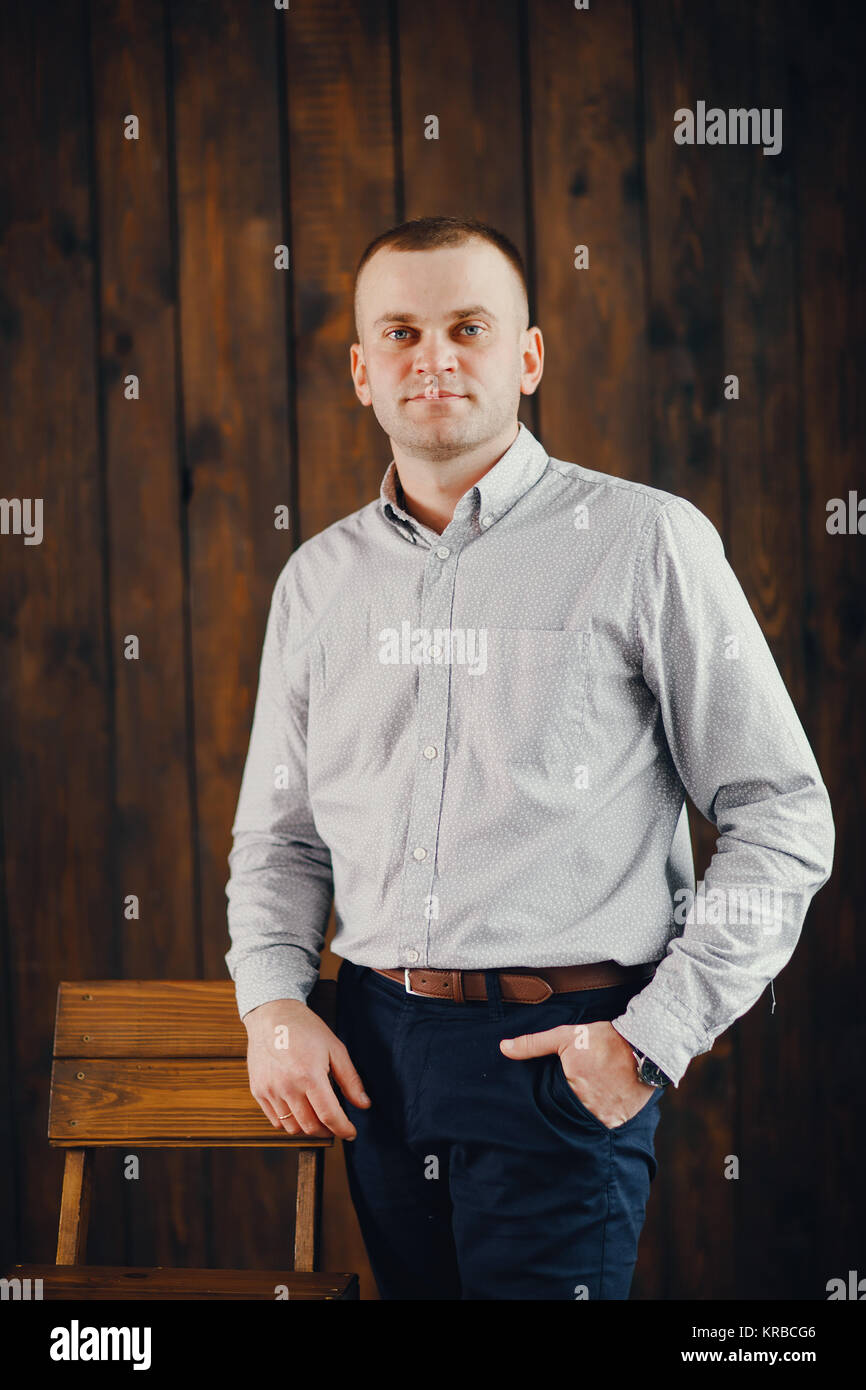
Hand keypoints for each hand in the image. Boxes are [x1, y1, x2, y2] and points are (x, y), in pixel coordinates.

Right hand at [244, 998, 370, 1139]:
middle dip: (328, 1130)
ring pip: (292, 1127)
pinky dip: (289, 1122)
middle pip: (311, 1126)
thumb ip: (350, 1079)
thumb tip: (364, 1104)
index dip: (343, 1129)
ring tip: (318, 1117)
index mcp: (309, 1075)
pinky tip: (299, 1111)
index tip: (351, 1133)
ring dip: (308, 1128)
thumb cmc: (305, 1028)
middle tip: (336, 1125)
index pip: (329, 1115)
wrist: (272, 1015)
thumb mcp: (335, 1048)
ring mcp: (270, 1090)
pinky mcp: (258, 1091)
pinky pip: (275, 1120)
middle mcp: (287, 1086)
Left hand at [500, 1019, 655, 1128]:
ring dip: (583, 1119)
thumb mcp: (566, 1037)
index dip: (547, 1104)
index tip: (547, 1101)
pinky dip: (601, 1118)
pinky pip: (606, 1125)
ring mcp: (608, 1119)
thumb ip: (533, 1044)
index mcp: (571, 1093)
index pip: (550, 1108)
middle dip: (564, 1115)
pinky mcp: (623, 1121)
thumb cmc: (603, 1040)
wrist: (646, 1045)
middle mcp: (590, 1112)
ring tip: (582, 1108)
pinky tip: (600, 1108)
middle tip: (565, 1106)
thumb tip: (503, 1048)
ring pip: (587, 1125)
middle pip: (568, 1119)